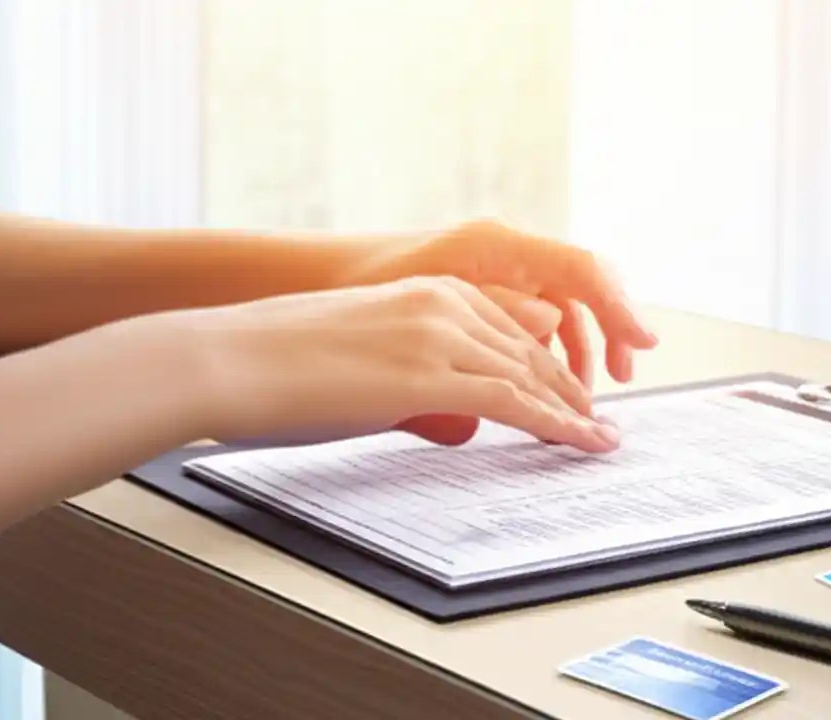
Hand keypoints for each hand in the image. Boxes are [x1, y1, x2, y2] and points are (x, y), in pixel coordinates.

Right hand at [172, 276, 619, 452]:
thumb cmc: (277, 365)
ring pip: (530, 374)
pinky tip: (582, 443)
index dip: (546, 362)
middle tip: (597, 420)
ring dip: (574, 412)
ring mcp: (438, 335)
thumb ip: (412, 376)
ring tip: (601, 439)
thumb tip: (447, 412)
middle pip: (529, 349)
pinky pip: (515, 401)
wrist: (228, 359)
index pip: (509, 326)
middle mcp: (441, 302)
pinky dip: (558, 425)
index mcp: (426, 289)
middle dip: (569, 388)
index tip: (568, 390)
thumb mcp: (361, 355)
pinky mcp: (429, 375)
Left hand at [338, 220, 658, 387]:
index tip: (641, 348)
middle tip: (616, 383)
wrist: (297, 288)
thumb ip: (462, 363)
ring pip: (556, 309)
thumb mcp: (408, 330)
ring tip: (577, 399)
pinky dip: (540, 350)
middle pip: (579, 289)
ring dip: (572, 352)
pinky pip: (526, 318)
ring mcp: (487, 270)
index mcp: (492, 246)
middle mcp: (498, 251)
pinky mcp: (472, 293)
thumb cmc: (349, 297)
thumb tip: (505, 400)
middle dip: (606, 336)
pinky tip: (536, 389)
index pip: (580, 271)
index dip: (618, 309)